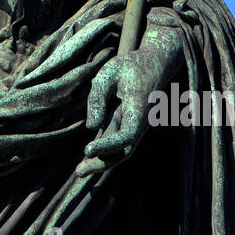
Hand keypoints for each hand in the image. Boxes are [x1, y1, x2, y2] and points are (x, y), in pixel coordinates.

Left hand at [77, 24, 182, 176]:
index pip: (127, 135)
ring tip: (80, 170)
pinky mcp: (133, 125)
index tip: (86, 149)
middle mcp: (143, 122)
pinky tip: (90, 156)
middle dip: (103, 163)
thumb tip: (91, 127)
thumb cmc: (129, 66)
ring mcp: (139, 125)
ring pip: (124, 150)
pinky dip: (107, 152)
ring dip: (104, 161)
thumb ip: (98, 98)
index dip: (108, 145)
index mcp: (140, 108)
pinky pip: (121, 143)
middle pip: (125, 150)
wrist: (155, 63)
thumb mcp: (109, 72)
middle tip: (79, 172)